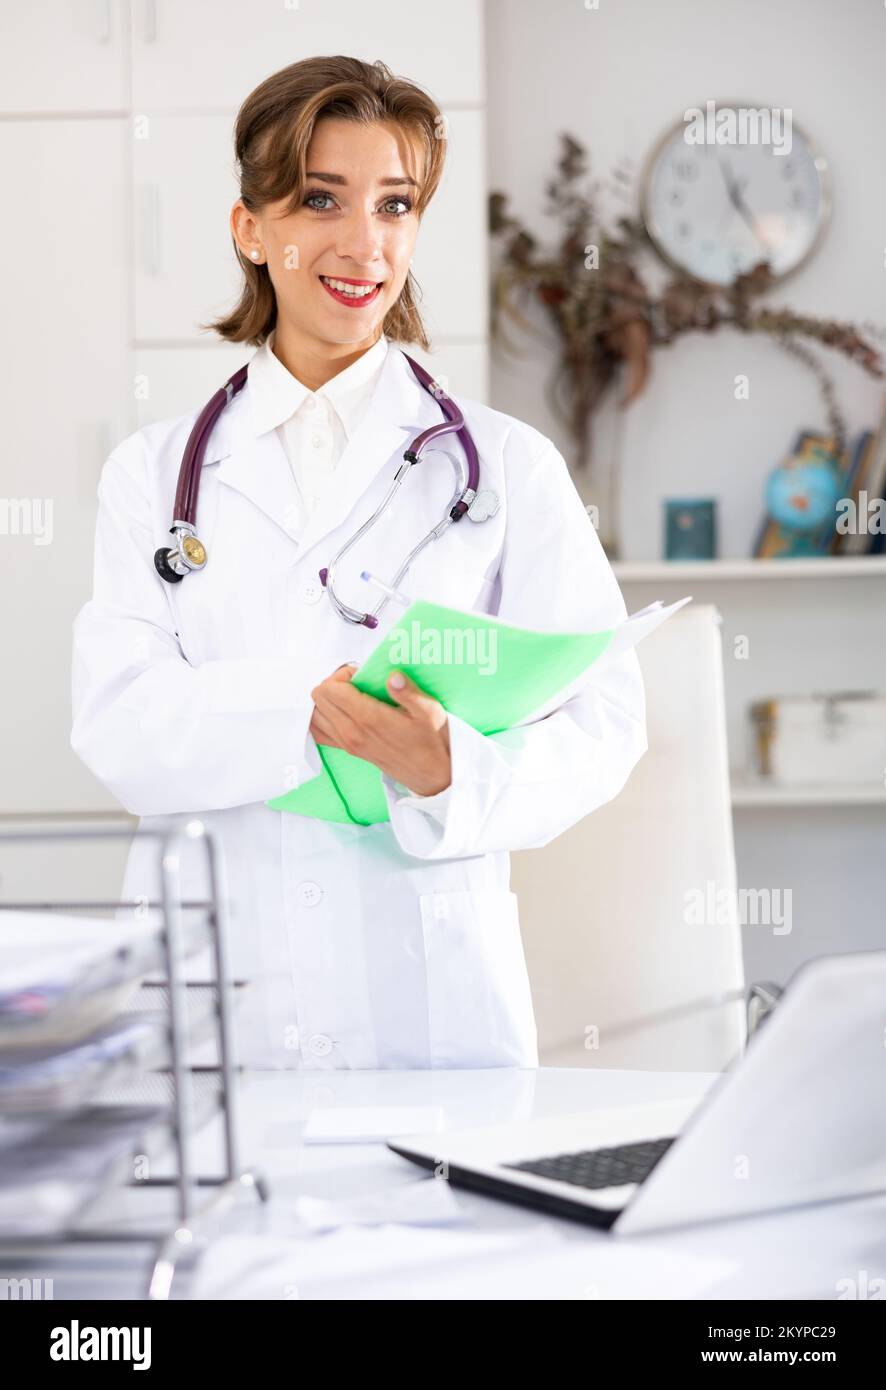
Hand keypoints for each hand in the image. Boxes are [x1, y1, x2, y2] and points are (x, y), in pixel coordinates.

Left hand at [310, 666, 451, 796]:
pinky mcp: (348, 750)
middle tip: (355, 682)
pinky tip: (341, 711)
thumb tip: (393, 676)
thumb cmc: (431, 741)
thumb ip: (409, 692)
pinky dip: (324, 718)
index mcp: (368, 719)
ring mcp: (347, 743)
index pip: (331, 689)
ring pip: (315, 714)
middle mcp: (351, 732)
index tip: (361, 675)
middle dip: (333, 683)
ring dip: (327, 700)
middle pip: (318, 698)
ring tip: (349, 695)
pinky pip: (319, 733)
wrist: (431, 772)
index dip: (343, 674)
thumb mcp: (429, 711)